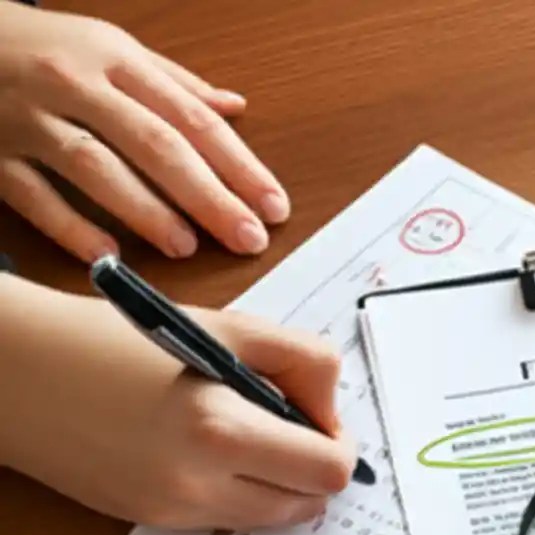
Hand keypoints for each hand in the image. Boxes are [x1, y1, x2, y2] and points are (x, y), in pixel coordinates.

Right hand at [0, 3, 287, 261]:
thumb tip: (234, 106)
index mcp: (117, 59)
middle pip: (155, 144)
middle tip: (247, 236)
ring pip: (96, 167)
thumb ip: (172, 82)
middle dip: (209, 195)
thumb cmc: (41, 45)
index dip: (239, 165)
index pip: (192, 117)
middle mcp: (76, 85)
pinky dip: (71, 227)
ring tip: (187, 246)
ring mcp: (29, 119)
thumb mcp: (109, 47)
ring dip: (146, 211)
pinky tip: (106, 256)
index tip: (273, 204)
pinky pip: (33, 196)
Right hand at [0, 275, 351, 529]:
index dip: (340, 441)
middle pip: (309, 504)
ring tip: (249, 428)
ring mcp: (171, 512)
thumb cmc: (115, 338)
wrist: (16, 374)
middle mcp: (198, 485)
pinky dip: (239, 487)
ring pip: (271, 517)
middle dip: (316, 465)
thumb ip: (302, 362)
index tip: (320, 414)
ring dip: (281, 480)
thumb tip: (333, 410)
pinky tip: (209, 444)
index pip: (328, 472)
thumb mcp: (226, 327)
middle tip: (293, 422)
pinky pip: (226, 516)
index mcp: (220, 430)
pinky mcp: (149, 520)